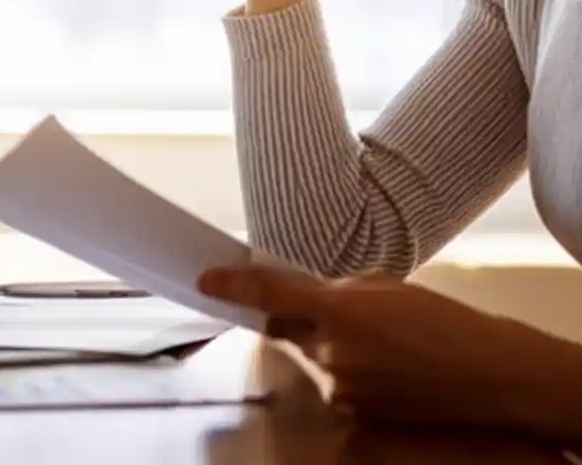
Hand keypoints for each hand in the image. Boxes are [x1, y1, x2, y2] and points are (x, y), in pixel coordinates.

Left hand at [197, 265, 581, 443]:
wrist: (486, 375)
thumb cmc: (443, 323)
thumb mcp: (383, 287)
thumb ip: (333, 289)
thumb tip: (300, 292)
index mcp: (337, 310)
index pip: (269, 294)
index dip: (233, 286)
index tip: (206, 280)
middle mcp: (330, 352)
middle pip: (287, 330)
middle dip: (298, 320)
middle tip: (339, 315)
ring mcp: (338, 386)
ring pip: (311, 358)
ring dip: (328, 347)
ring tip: (379, 344)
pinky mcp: (351, 412)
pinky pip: (331, 382)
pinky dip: (346, 371)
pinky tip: (382, 366)